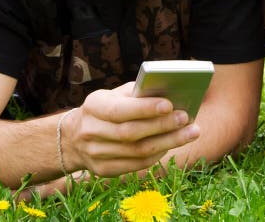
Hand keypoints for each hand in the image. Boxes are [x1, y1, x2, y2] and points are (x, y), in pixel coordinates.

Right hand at [62, 82, 198, 176]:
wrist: (74, 137)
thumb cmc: (106, 109)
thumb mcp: (114, 95)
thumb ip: (136, 94)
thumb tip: (170, 94)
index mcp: (92, 106)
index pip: (119, 110)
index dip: (144, 109)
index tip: (170, 104)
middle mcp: (90, 131)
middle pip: (131, 133)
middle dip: (162, 126)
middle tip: (187, 118)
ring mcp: (95, 154)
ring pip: (137, 151)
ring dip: (167, 142)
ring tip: (190, 132)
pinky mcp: (103, 170)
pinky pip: (136, 165)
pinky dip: (157, 154)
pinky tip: (172, 144)